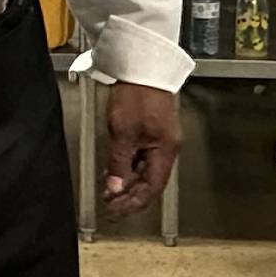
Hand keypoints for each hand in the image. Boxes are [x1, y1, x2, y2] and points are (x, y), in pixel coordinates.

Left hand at [102, 82, 180, 216]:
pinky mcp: (152, 130)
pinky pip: (141, 156)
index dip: (135, 202)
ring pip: (144, 170)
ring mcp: (160, 139)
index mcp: (165, 150)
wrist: (142, 67)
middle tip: (111, 205)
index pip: (153, 188)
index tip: (117, 210)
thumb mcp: (123, 132)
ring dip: (127, 182)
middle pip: (150, 181)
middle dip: (130, 195)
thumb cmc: (137, 94)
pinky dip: (128, 166)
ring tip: (109, 191)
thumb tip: (115, 188)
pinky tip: (114, 171)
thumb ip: (119, 163)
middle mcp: (166, 147)